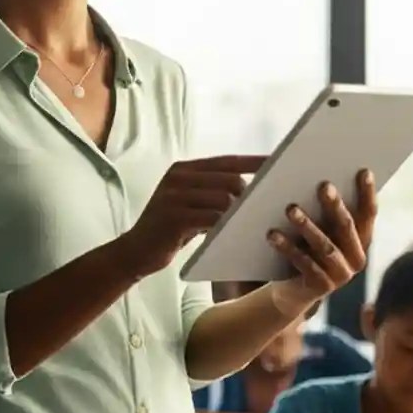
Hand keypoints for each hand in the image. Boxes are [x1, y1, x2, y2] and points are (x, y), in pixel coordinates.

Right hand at [121, 156, 265, 275]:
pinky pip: (212, 218)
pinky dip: (227, 227)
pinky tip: (234, 236)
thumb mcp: (187, 204)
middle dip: (248, 195)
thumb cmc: (168, 230)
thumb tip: (250, 190)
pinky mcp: (174, 217)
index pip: (227, 160)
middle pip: (229, 179)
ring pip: (224, 198)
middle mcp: (178, 177)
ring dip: (239, 214)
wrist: (134, 252)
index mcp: (183, 169)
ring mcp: (174, 196)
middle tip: (261, 211)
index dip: (254, 161)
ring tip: (250, 225)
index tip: (278, 162)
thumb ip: (210, 193)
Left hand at [266, 170, 377, 315]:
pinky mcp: (320, 287)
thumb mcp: (321, 230)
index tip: (363, 171)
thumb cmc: (308, 249)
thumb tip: (320, 180)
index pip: (369, 214)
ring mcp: (340, 275)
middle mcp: (357, 259)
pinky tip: (273, 234)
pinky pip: (303, 263)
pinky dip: (287, 247)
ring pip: (324, 246)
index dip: (367, 193)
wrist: (292, 291)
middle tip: (323, 185)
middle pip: (346, 227)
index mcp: (362, 240)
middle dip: (335, 206)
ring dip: (307, 225)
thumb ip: (326, 211)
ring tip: (291, 208)